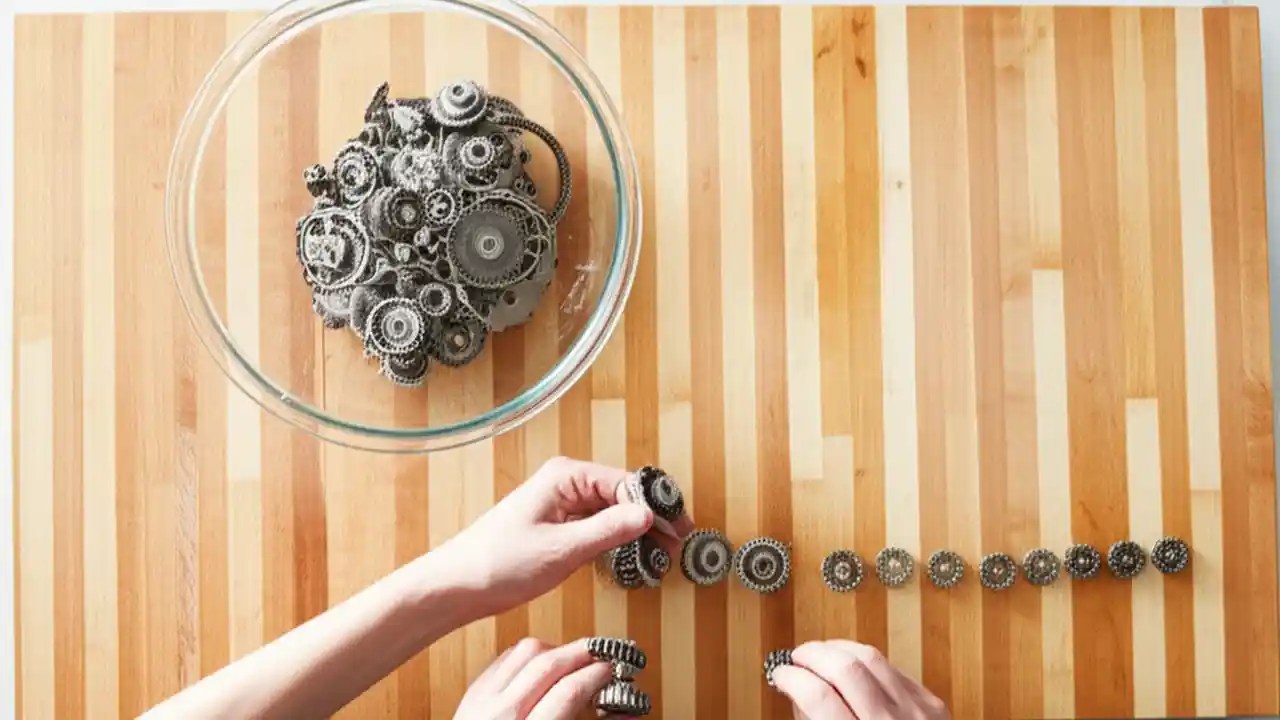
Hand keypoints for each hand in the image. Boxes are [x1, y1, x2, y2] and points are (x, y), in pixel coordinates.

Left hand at [434, 457, 694, 617]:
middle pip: (624, 494)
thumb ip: (607, 531)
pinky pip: (599, 525)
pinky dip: (619, 539)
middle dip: (652, 518)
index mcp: (565, 476)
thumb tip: (646, 515)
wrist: (458, 585)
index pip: (626, 482)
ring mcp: (562, 503)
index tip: (678, 530)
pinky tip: (632, 556)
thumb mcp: (561, 550)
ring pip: (614, 510)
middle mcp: (565, 482)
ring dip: (637, 530)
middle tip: (675, 545)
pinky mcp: (559, 524)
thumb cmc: (497, 563)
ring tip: (660, 554)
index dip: (657, 506)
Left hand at [454, 638, 612, 719]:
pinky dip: (530, 655)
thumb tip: (631, 715)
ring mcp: (482, 701)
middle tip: (606, 652)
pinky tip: (546, 664)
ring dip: (557, 649)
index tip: (615, 670)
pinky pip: (506, 657)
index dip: (597, 675)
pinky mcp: (473, 693)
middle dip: (584, 652)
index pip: (568, 692)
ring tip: (576, 659)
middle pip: (548, 664)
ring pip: (525, 652)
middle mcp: (500, 716)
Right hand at [774, 641, 947, 719]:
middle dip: (813, 654)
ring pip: (871, 657)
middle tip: (797, 659)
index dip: (792, 678)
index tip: (781, 675)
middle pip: (845, 668)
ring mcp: (918, 714)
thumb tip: (797, 690)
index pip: (819, 697)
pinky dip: (867, 662)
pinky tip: (853, 667)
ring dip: (838, 649)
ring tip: (821, 655)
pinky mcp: (934, 704)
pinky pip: (894, 668)